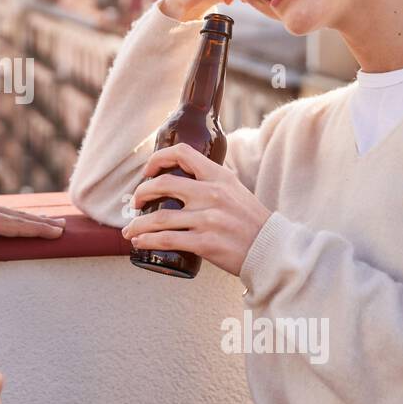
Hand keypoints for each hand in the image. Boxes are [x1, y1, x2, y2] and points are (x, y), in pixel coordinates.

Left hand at [0, 198, 64, 282]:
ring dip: (24, 219)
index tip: (57, 233)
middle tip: (61, 226)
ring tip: (42, 223)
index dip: (37, 230)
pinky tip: (8, 221)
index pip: (14, 225)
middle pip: (15, 216)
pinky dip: (8, 217)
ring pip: (4, 213)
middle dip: (38, 222)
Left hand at [122, 143, 271, 277]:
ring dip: (137, 224)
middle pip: (162, 184)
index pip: (182, 153)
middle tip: (136, 204)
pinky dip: (147, 241)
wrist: (272, 250)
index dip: (158, 158)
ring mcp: (207, 219)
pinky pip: (166, 240)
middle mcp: (211, 194)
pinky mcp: (205, 243)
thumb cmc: (251, 221)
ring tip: (130, 231)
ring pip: (158, 218)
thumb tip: (185, 177)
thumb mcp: (235, 190)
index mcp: (219, 176)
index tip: (147, 171)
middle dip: (141, 193)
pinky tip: (140, 242)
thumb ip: (212, 182)